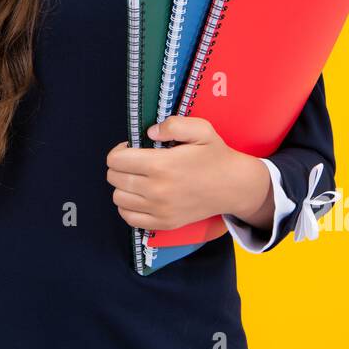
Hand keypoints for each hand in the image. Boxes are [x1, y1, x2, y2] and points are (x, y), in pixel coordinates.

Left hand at [105, 116, 272, 231]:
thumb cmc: (215, 156)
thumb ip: (174, 124)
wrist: (234, 187)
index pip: (116, 160)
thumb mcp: (201, 129)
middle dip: (119, 167)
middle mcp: (156, 191)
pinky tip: (140, 196)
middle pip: (114, 178)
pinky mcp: (164, 223)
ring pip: (118, 198)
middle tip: (135, 162)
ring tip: (137, 178)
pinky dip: (128, 206)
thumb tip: (149, 132)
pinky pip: (128, 217)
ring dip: (122, 186)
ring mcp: (159, 210)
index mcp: (160, 165)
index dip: (120, 150)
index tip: (132, 148)